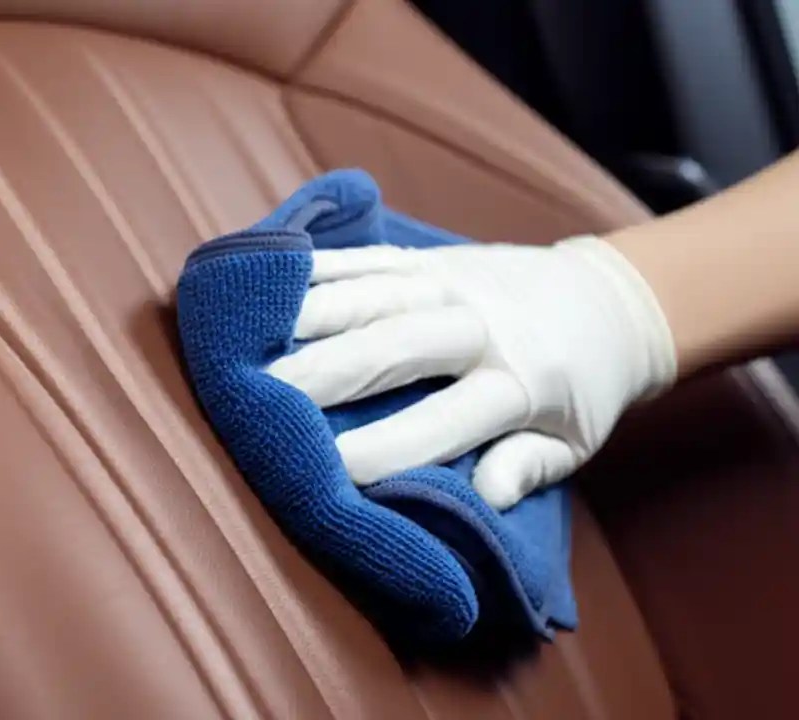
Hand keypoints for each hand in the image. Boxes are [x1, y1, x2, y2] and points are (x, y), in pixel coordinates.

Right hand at [267, 236, 676, 508]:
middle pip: (397, 344)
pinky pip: (365, 258)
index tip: (338, 471)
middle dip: (329, 369)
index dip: (392, 445)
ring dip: (309, 313)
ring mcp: (449, 282)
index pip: (448, 419)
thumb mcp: (574, 445)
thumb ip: (528, 467)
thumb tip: (487, 495)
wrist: (607, 298)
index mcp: (521, 383)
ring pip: (373, 293)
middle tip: (267, 395)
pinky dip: (316, 268)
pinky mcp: (427, 257)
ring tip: (250, 338)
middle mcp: (480, 325)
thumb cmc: (580, 392)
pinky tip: (270, 281)